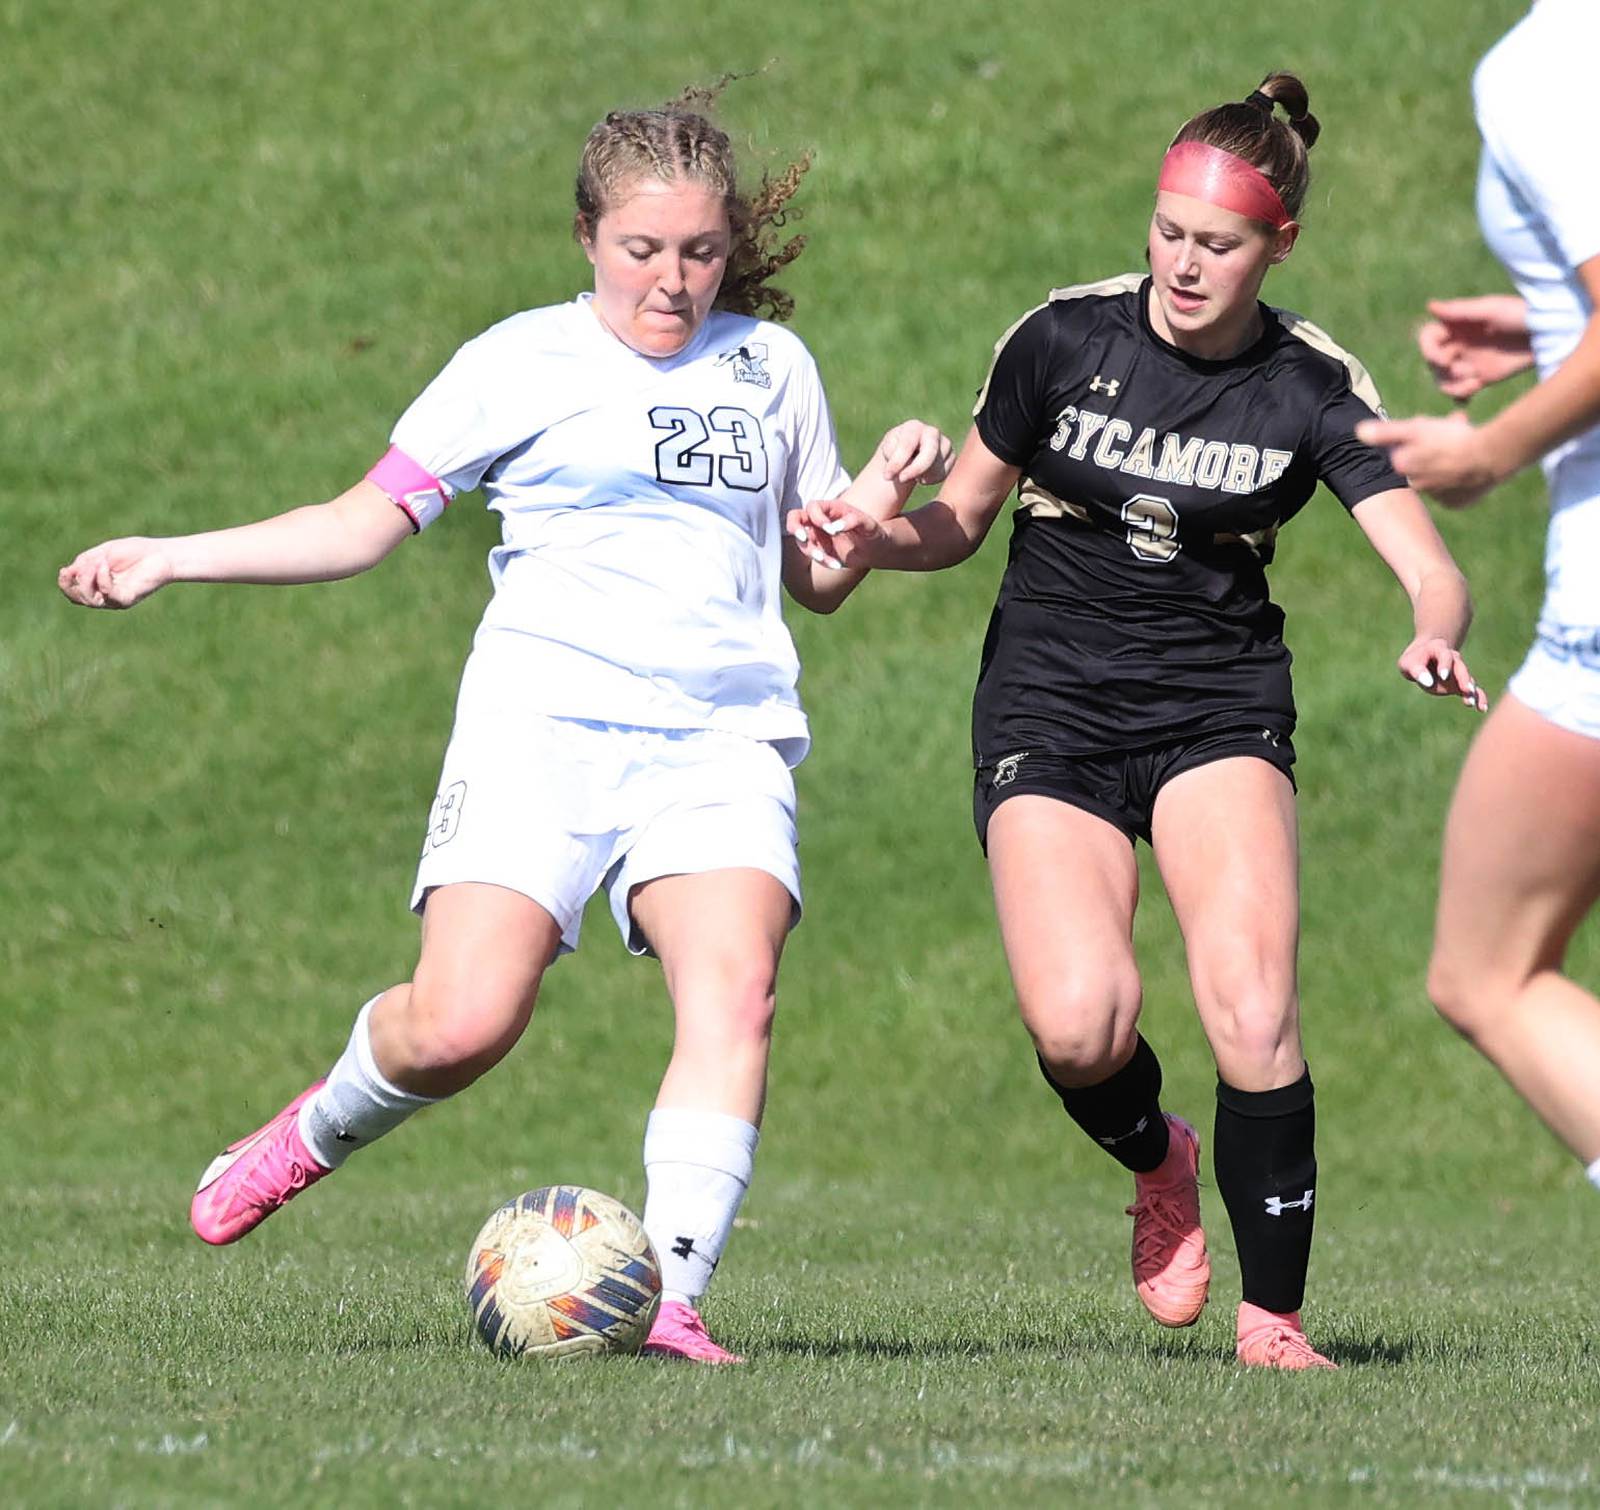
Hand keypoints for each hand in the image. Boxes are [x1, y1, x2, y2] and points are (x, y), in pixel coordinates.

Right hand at [58, 537, 174, 607]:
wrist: (160, 553)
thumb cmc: (134, 552)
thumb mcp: (101, 553)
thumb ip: (84, 563)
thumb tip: (67, 573)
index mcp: (97, 585)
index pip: (73, 593)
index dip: (65, 583)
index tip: (65, 570)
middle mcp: (105, 596)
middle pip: (77, 599)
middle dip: (75, 580)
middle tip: (86, 564)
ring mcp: (116, 599)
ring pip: (89, 600)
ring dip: (87, 578)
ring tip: (99, 562)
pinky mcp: (127, 599)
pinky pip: (107, 595)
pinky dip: (102, 579)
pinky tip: (105, 565)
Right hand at [785, 497, 884, 571]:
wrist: (875, 549)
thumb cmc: (872, 531)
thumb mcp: (868, 524)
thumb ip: (853, 520)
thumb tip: (836, 526)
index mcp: (831, 508)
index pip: (812, 507)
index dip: (817, 518)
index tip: (832, 531)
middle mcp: (819, 520)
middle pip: (795, 518)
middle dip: (795, 528)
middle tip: (803, 538)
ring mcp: (817, 535)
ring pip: (802, 541)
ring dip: (811, 551)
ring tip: (826, 559)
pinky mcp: (819, 550)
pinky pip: (813, 555)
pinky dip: (823, 561)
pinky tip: (837, 565)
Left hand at [875, 420, 952, 485]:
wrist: (906, 455)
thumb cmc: (893, 452)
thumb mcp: (888, 452)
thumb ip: (893, 456)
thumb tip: (907, 464)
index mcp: (913, 427)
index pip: (907, 445)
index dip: (897, 462)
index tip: (887, 476)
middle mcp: (932, 432)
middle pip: (929, 453)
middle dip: (916, 469)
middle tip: (902, 479)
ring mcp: (945, 443)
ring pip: (936, 466)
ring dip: (921, 475)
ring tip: (911, 473)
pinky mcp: (951, 456)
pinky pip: (944, 473)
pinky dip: (931, 479)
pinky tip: (922, 475)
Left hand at [1354, 412, 1501, 508]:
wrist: (1494, 455)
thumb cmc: (1453, 439)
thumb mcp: (1417, 429)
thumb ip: (1387, 432)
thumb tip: (1358, 432)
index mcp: (1402, 467)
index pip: (1404, 448)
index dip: (1419, 434)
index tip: (1432, 427)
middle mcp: (1415, 487)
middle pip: (1422, 461)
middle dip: (1435, 446)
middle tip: (1455, 429)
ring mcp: (1436, 498)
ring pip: (1439, 474)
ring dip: (1449, 459)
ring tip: (1466, 445)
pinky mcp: (1455, 504)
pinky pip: (1454, 488)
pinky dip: (1460, 476)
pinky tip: (1472, 464)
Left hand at [1397, 636, 1487, 710]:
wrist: (1422, 659)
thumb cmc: (1413, 661)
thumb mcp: (1408, 663)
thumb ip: (1417, 671)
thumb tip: (1428, 683)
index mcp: (1439, 649)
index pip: (1445, 656)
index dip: (1445, 665)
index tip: (1443, 676)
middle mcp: (1453, 658)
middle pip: (1460, 668)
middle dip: (1463, 679)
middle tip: (1466, 690)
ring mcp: (1458, 671)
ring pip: (1468, 679)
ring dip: (1471, 691)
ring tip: (1471, 703)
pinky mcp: (1460, 683)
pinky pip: (1471, 690)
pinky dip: (1477, 698)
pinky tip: (1481, 708)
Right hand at [1416, 295, 1532, 400]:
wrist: (1547, 332)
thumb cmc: (1521, 314)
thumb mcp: (1490, 309)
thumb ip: (1460, 310)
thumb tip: (1429, 306)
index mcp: (1456, 326)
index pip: (1428, 339)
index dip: (1429, 351)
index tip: (1443, 359)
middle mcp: (1458, 344)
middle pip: (1432, 363)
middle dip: (1443, 370)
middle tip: (1464, 370)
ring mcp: (1468, 362)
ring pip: (1442, 380)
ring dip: (1452, 385)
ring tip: (1474, 383)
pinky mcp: (1481, 378)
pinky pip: (1459, 391)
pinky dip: (1460, 395)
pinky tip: (1473, 392)